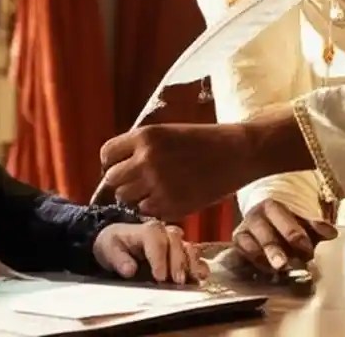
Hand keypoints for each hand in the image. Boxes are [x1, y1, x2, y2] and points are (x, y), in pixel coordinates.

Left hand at [92, 221, 209, 283]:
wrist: (119, 244)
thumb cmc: (114, 245)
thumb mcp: (108, 249)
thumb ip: (118, 259)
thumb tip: (130, 269)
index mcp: (146, 229)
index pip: (155, 240)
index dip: (159, 258)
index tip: (159, 277)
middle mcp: (164, 232)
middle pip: (176, 242)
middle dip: (177, 262)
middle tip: (177, 281)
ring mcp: (175, 243)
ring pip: (188, 247)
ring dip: (192, 263)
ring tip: (194, 278)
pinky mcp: (182, 254)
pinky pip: (195, 257)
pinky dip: (200, 266)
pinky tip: (201, 277)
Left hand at [100, 123, 255, 220]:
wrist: (237, 153)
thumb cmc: (204, 141)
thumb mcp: (167, 133)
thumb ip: (141, 148)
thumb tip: (115, 168)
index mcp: (144, 136)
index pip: (107, 154)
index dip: (112, 163)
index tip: (122, 167)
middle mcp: (146, 159)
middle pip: (112, 179)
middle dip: (123, 182)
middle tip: (139, 183)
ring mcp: (157, 184)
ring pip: (126, 198)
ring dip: (136, 197)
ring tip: (155, 190)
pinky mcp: (171, 205)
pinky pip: (146, 211)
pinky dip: (154, 208)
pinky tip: (170, 198)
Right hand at [232, 200, 336, 273]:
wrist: (266, 222)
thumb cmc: (287, 225)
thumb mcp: (302, 223)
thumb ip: (316, 227)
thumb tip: (332, 233)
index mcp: (272, 206)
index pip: (283, 220)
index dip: (295, 235)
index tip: (307, 250)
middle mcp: (255, 217)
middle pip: (264, 233)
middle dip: (274, 249)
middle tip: (282, 264)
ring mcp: (244, 231)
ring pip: (250, 244)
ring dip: (262, 258)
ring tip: (274, 270)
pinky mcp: (237, 245)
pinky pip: (241, 254)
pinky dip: (251, 262)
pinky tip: (264, 271)